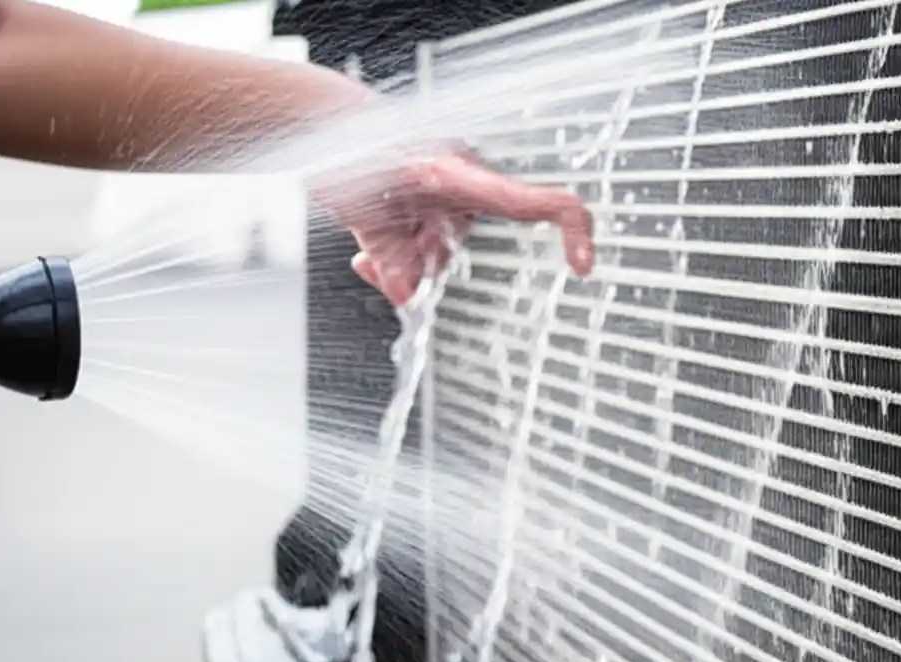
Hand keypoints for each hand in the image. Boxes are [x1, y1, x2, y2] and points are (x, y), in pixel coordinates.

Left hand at [313, 148, 593, 306]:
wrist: (316, 126)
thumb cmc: (346, 147)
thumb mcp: (365, 212)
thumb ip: (390, 258)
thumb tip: (408, 297)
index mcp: (465, 177)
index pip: (537, 201)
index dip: (573, 232)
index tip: (583, 266)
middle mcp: (462, 186)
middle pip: (462, 249)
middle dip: (423, 267)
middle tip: (382, 260)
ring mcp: (441, 197)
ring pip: (434, 255)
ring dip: (402, 262)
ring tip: (367, 253)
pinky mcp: (421, 205)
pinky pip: (417, 248)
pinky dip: (394, 258)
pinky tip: (367, 256)